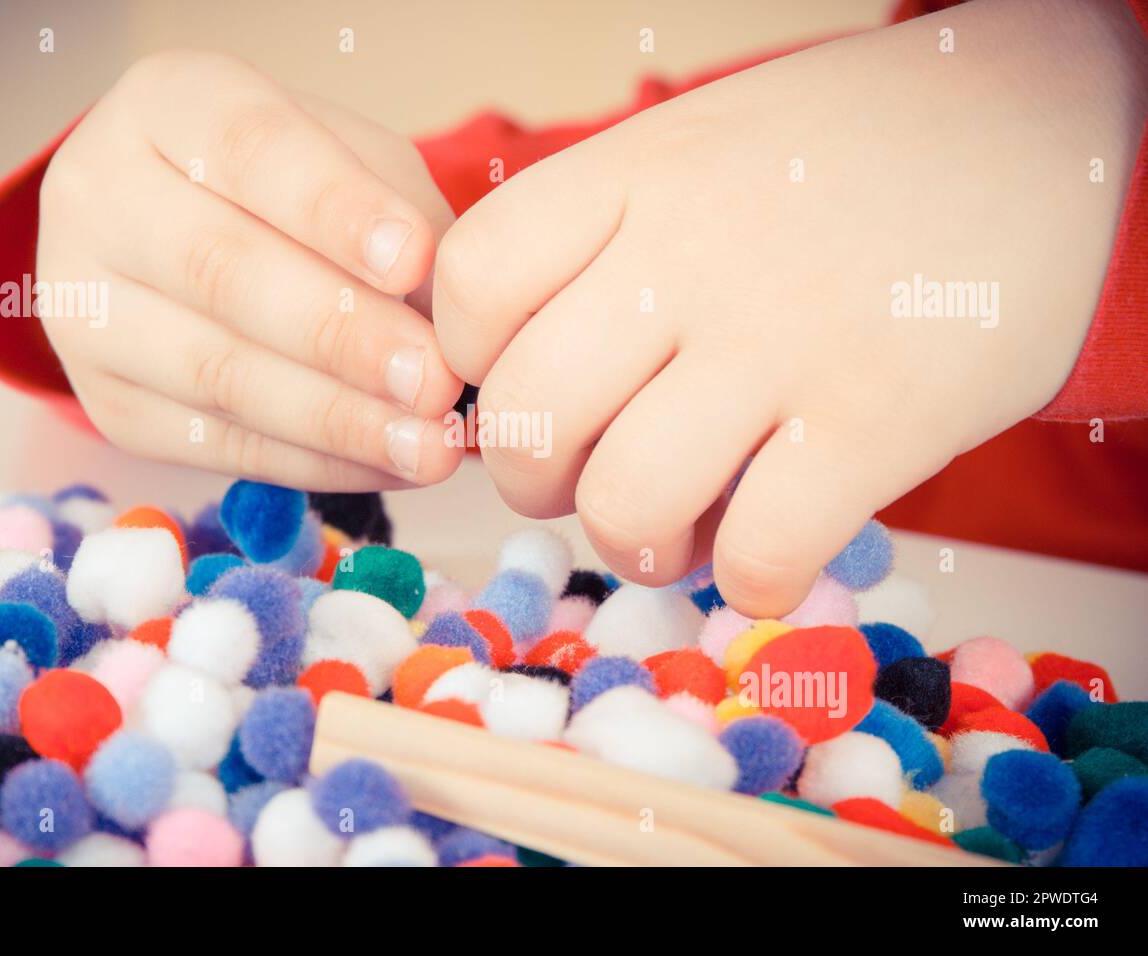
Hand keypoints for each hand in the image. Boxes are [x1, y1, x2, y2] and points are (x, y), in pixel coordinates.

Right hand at [38, 50, 463, 489]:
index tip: (413, 259)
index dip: (334, 210)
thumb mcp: (353, 164)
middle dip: (342, 336)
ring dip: (336, 419)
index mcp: (167, 104)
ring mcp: (85, 307)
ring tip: (428, 447)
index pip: (250, 149)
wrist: (181, 231)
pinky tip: (387, 464)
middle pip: (222, 271)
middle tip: (434, 381)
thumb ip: (402, 224)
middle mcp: (99, 196)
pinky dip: (313, 463)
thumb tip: (454, 331)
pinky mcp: (106, 400)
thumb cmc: (290, 187)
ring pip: (216, 371)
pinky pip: (214, 443)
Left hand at [433, 0, 1146, 614]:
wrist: (1041, 126)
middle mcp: (692, 254)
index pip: (472, 285)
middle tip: (591, 476)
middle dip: (536, 481)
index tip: (523, 385)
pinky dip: (749, 581)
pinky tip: (771, 546)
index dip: (471, 364)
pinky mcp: (881, 418)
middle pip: (527, 417)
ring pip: (625, 502)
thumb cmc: (842, 161)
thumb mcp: (699, 150)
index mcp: (634, 174)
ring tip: (679, 524)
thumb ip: (598, 244)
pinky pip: (758, 555)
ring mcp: (785, 337)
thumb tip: (512, 388)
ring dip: (634, 545)